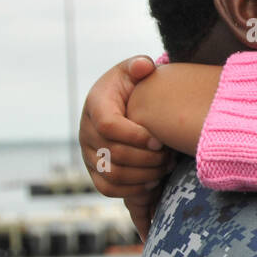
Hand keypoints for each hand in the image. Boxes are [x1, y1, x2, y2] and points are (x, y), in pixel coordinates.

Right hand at [79, 56, 173, 239]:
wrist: (122, 102)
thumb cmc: (134, 85)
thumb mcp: (135, 70)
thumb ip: (140, 66)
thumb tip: (144, 66)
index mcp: (96, 105)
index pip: (108, 126)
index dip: (135, 136)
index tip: (160, 141)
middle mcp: (86, 131)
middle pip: (112, 154)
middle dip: (146, 159)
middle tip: (170, 157)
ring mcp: (88, 153)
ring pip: (111, 174)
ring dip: (143, 175)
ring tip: (165, 168)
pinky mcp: (95, 170)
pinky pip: (108, 188)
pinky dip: (131, 189)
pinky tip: (154, 182)